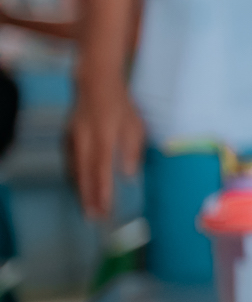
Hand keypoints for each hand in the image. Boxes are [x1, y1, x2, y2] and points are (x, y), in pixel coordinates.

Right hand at [67, 75, 146, 218]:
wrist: (95, 84)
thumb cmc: (121, 107)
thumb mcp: (135, 126)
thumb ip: (132, 150)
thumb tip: (129, 175)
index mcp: (105, 136)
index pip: (102, 168)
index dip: (102, 189)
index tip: (105, 207)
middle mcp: (85, 139)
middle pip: (85, 173)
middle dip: (89, 196)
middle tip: (93, 217)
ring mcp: (73, 138)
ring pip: (75, 169)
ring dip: (81, 189)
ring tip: (87, 208)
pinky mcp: (67, 137)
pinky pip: (70, 161)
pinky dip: (75, 176)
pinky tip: (80, 187)